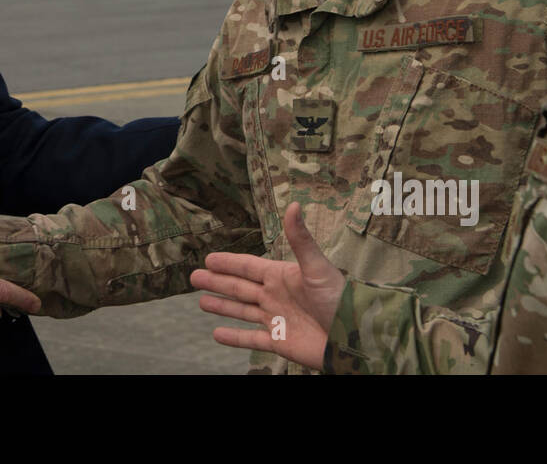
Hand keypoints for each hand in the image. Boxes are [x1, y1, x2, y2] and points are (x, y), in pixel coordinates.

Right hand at [189, 202, 344, 369]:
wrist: (353, 336)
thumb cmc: (339, 299)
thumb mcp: (317, 267)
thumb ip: (301, 239)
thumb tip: (293, 205)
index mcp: (281, 276)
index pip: (248, 266)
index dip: (228, 263)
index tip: (208, 258)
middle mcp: (275, 296)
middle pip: (239, 287)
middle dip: (217, 282)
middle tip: (194, 277)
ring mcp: (276, 320)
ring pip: (241, 311)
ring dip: (222, 306)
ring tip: (201, 302)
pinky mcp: (279, 342)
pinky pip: (251, 340)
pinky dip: (234, 338)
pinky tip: (217, 335)